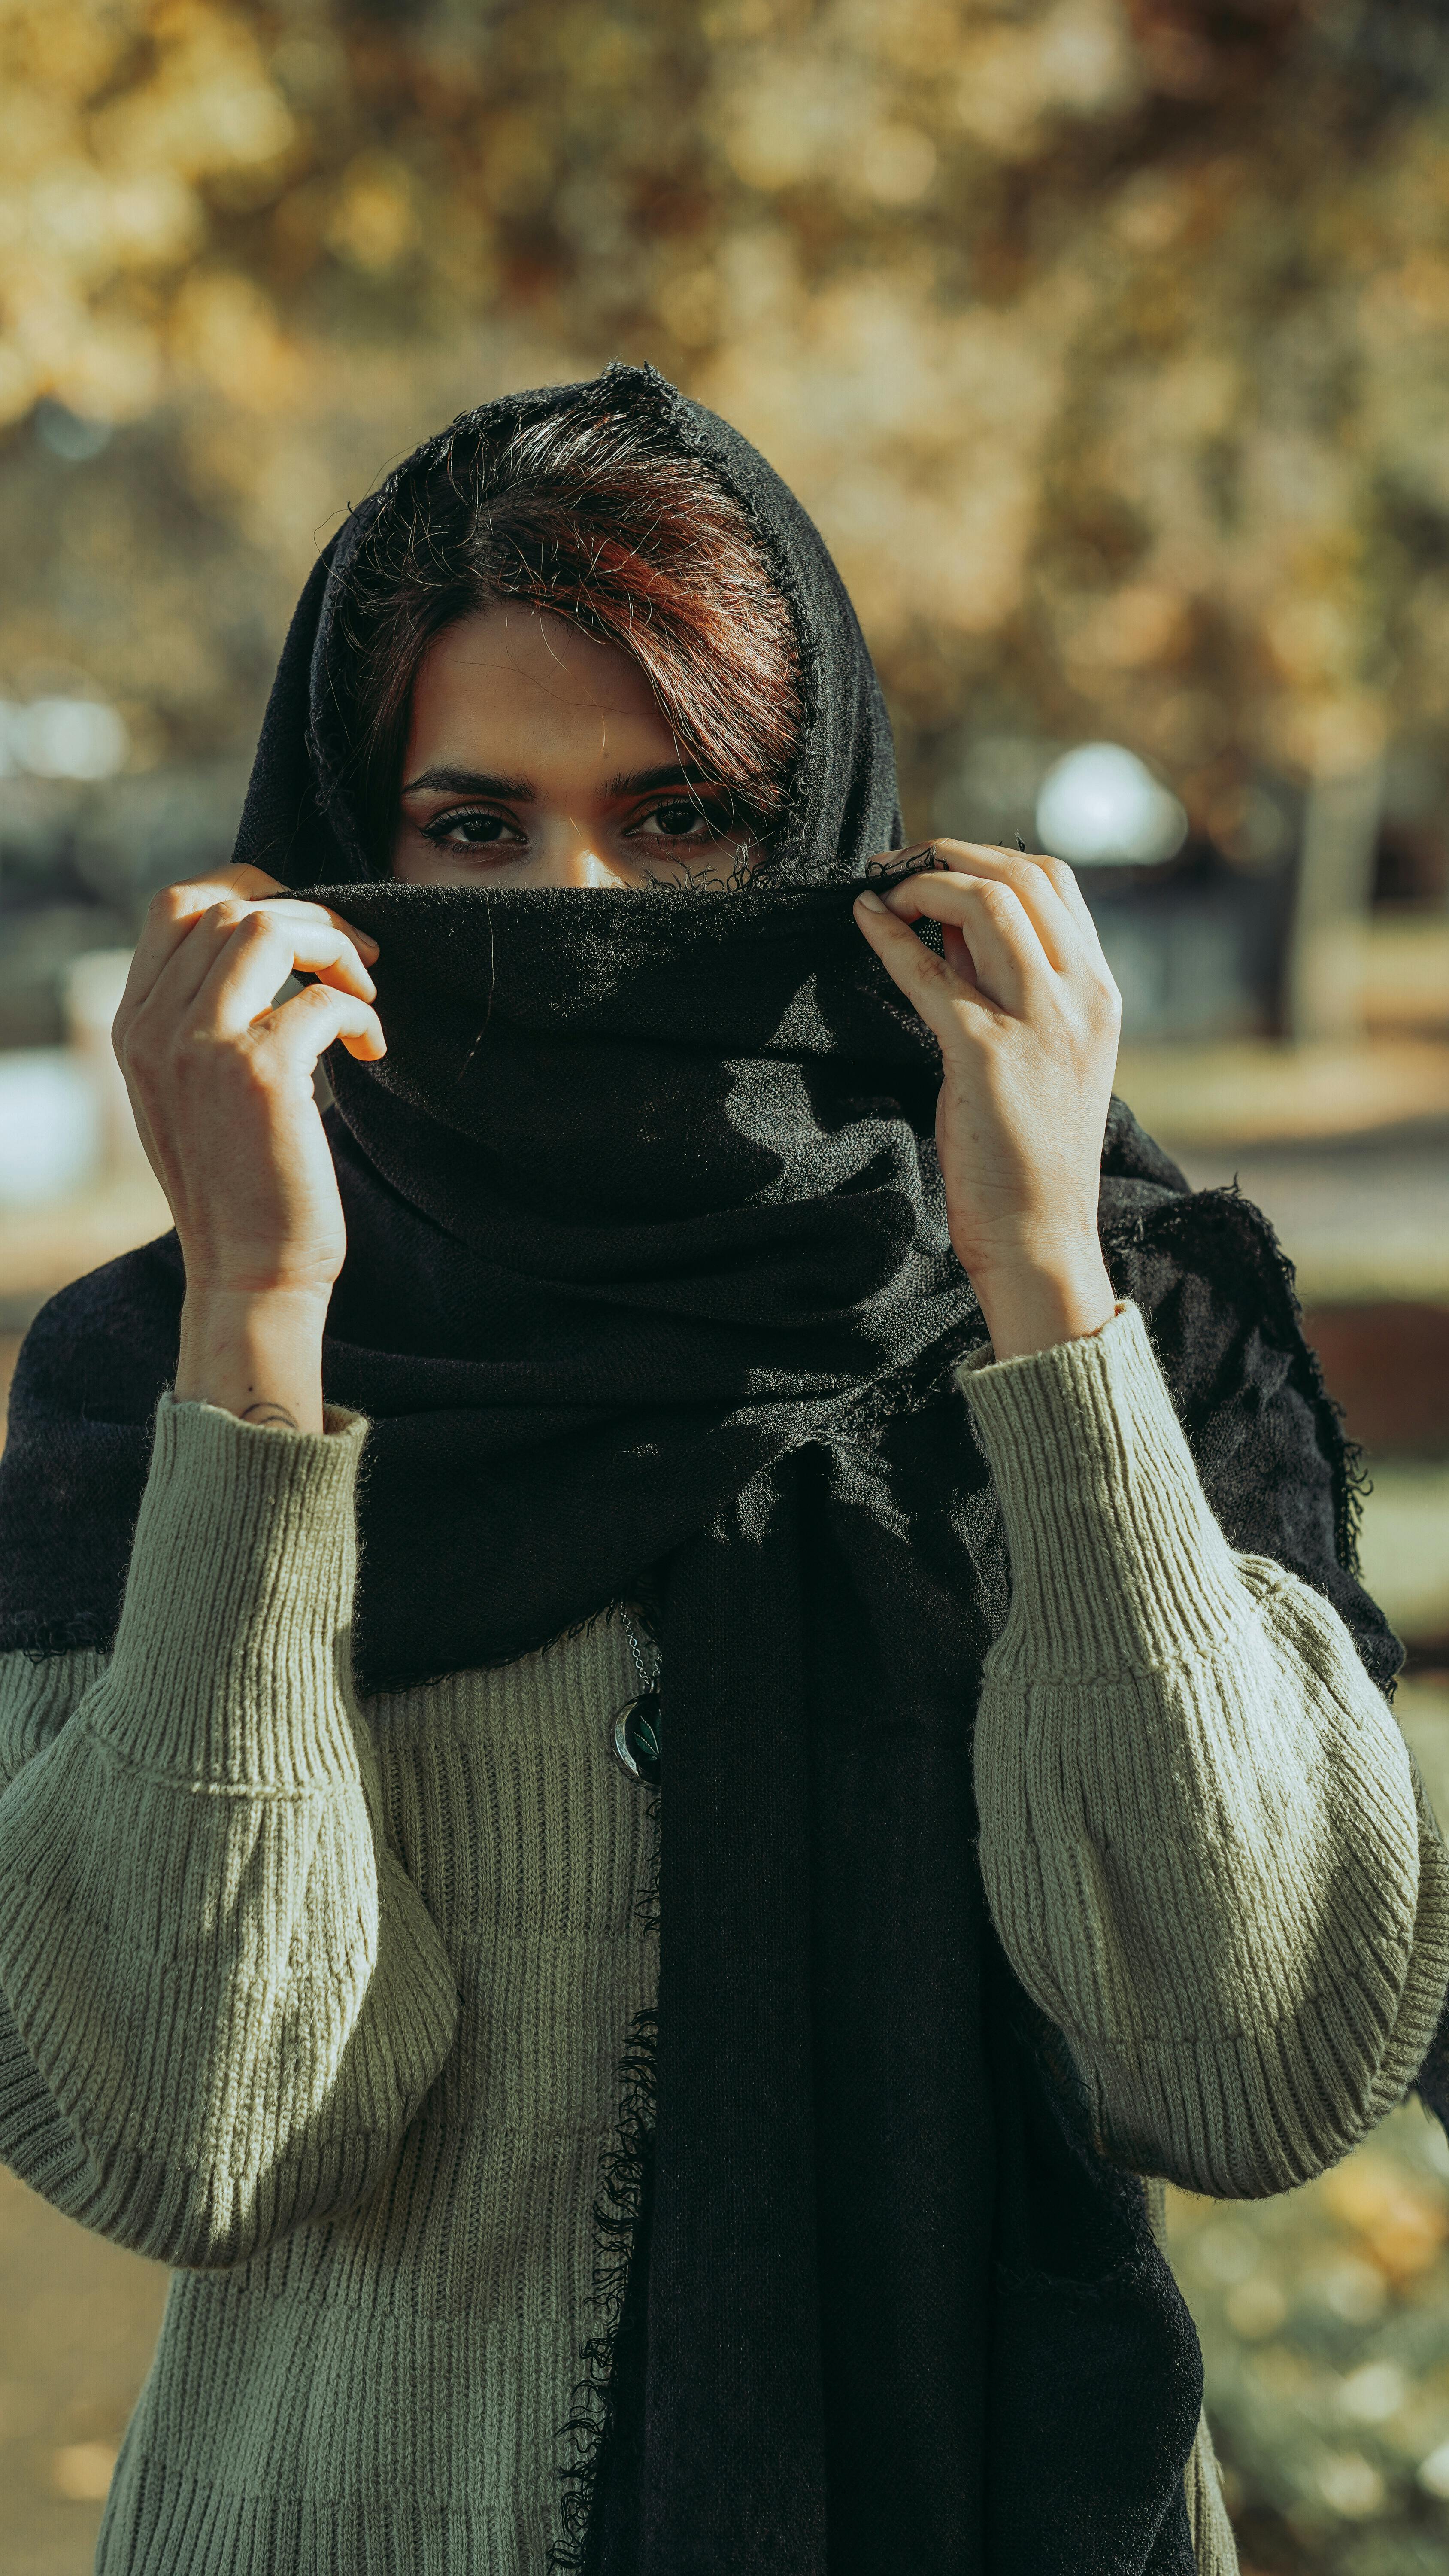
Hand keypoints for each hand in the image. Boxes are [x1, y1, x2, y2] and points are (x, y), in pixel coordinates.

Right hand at [113, 864, 384, 1428]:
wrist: (248, 1274)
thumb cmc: (240, 1187)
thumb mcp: (195, 1092)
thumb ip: (204, 1021)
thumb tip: (266, 950)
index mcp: (133, 1028)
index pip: (178, 904)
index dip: (252, 890)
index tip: (306, 928)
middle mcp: (154, 1028)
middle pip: (228, 905)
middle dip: (309, 916)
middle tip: (355, 960)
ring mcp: (201, 1046)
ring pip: (269, 927)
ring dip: (334, 947)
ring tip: (364, 994)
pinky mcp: (261, 1072)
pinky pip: (321, 997)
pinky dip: (359, 1011)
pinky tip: (371, 1048)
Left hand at [854, 842, 1120, 1359]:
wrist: (1042, 1236)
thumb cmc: (1030, 1151)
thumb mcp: (1039, 1052)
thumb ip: (1003, 985)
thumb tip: (947, 924)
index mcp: (1100, 993)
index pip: (1054, 882)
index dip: (989, 855)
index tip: (938, 864)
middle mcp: (1081, 997)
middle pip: (1021, 876)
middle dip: (951, 853)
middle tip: (898, 863)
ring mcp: (1039, 1023)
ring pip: (985, 905)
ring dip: (923, 882)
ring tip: (883, 889)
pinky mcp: (987, 1054)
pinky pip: (930, 972)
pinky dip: (890, 935)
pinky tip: (863, 919)